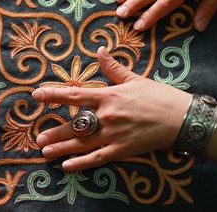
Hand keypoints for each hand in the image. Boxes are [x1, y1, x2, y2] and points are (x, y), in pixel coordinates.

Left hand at [32, 47, 191, 170]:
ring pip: (82, 143)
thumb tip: (100, 50)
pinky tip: (67, 166)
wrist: (180, 117)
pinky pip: (98, 158)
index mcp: (109, 96)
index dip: (54, 95)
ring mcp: (114, 134)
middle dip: (55, 131)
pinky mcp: (122, 149)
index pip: (75, 95)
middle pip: (75, 124)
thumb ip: (113, 67)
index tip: (36, 96)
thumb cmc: (158, 96)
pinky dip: (82, 163)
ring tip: (45, 151)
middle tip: (38, 137)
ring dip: (62, 148)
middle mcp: (107, 116)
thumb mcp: (135, 78)